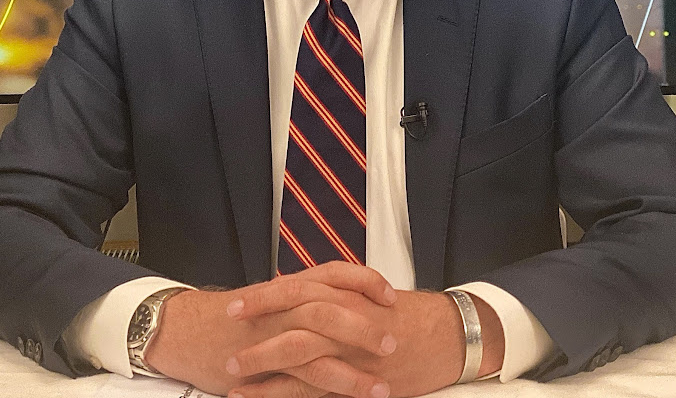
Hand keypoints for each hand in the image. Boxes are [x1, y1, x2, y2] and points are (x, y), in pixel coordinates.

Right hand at [144, 262, 397, 396]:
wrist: (190, 330)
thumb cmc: (235, 316)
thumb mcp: (275, 299)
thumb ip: (307, 299)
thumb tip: (346, 305)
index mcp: (292, 285)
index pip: (337, 273)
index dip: (367, 282)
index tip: (392, 296)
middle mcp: (285, 305)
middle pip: (332, 309)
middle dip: (366, 326)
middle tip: (394, 341)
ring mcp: (274, 336)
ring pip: (320, 349)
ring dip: (353, 370)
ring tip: (382, 386)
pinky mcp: (263, 367)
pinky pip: (299, 381)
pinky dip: (325, 393)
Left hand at [230, 285, 504, 397]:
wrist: (447, 336)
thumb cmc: (410, 316)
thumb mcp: (371, 297)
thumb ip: (338, 296)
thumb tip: (302, 298)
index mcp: (348, 293)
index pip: (299, 288)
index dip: (266, 295)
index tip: (238, 302)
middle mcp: (347, 316)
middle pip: (294, 314)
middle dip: (258, 321)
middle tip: (228, 327)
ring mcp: (351, 349)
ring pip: (300, 352)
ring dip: (264, 362)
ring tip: (233, 372)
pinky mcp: (358, 380)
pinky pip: (315, 390)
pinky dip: (284, 394)